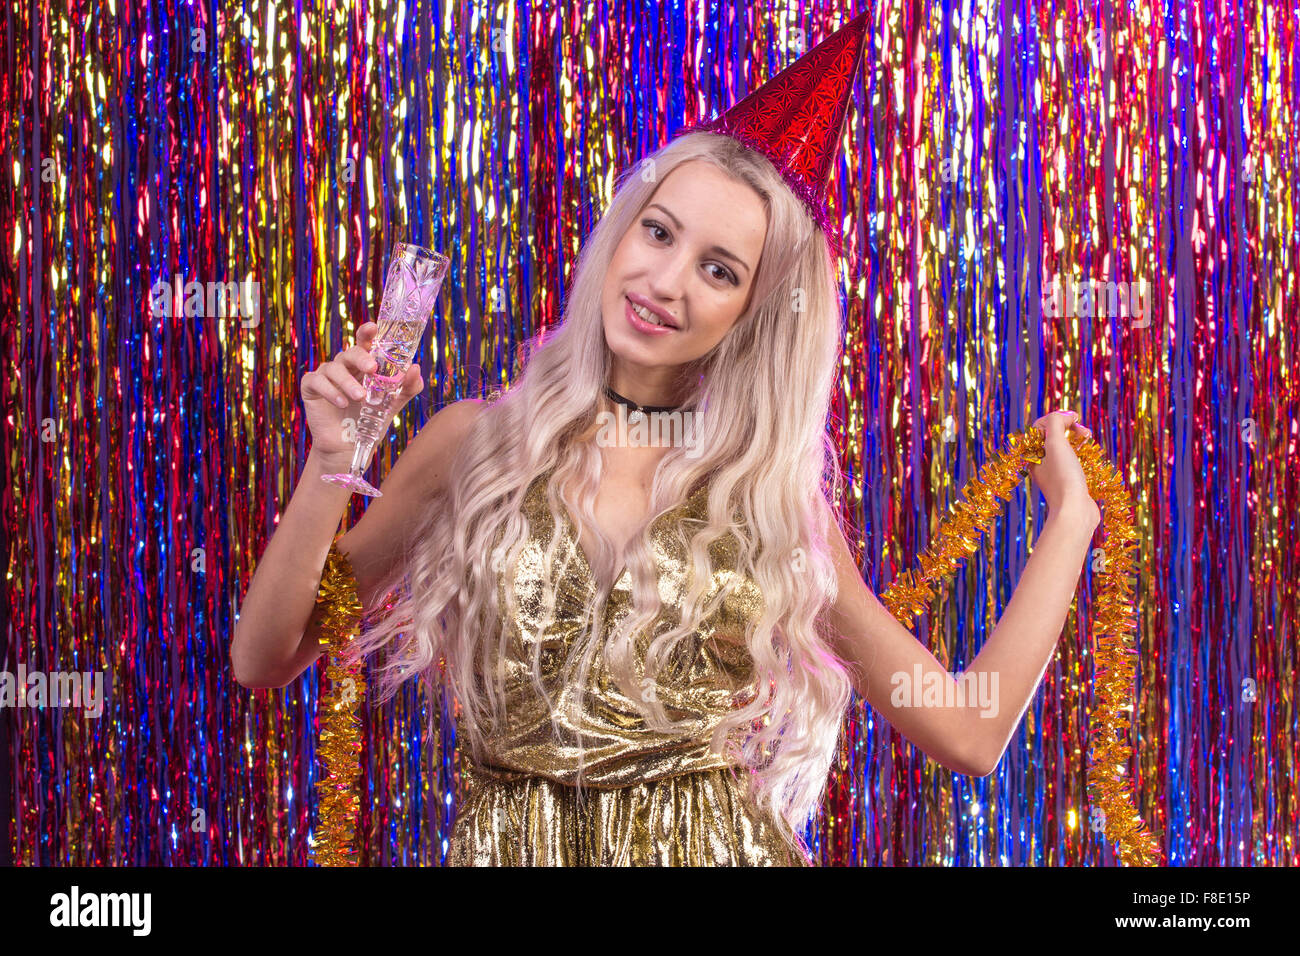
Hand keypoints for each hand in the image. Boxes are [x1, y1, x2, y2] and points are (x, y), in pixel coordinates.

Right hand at [301, 322, 424, 470]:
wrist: (350, 447)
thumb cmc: (369, 421)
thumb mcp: (392, 404)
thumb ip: (406, 387)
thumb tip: (415, 368)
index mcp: (363, 365)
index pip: (364, 343)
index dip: (367, 333)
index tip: (373, 328)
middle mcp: (344, 366)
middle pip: (349, 352)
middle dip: (361, 357)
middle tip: (372, 369)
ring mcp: (326, 375)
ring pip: (334, 367)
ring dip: (348, 382)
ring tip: (360, 397)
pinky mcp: (311, 388)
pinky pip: (317, 381)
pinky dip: (330, 391)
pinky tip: (341, 403)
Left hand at [1028, 409, 1099, 527]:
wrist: (1074, 510)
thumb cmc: (1063, 476)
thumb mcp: (1055, 442)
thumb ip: (1056, 422)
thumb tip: (1068, 415)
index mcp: (1032, 454)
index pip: (1040, 426)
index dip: (1057, 418)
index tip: (1074, 420)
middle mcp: (1041, 463)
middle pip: (1052, 435)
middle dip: (1068, 427)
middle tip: (1083, 432)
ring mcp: (1055, 473)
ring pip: (1064, 447)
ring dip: (1076, 438)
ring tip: (1087, 439)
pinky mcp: (1070, 481)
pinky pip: (1073, 460)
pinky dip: (1081, 453)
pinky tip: (1089, 455)